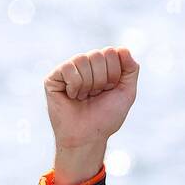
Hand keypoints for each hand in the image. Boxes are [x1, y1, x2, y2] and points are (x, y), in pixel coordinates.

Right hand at [43, 47, 138, 184]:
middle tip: (96, 94)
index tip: (110, 89)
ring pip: (82, 60)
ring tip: (84, 97)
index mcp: (102, 66)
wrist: (89, 136)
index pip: (112, 52)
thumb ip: (131, 70)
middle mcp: (85, 65)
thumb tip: (123, 49)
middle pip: (98, 55)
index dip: (115, 74)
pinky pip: (69, 68)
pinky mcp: (53, 77)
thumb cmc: (107, 116)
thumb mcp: (127, 93)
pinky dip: (75, 86)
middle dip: (103, 80)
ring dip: (89, 84)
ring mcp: (68, 70)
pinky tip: (72, 96)